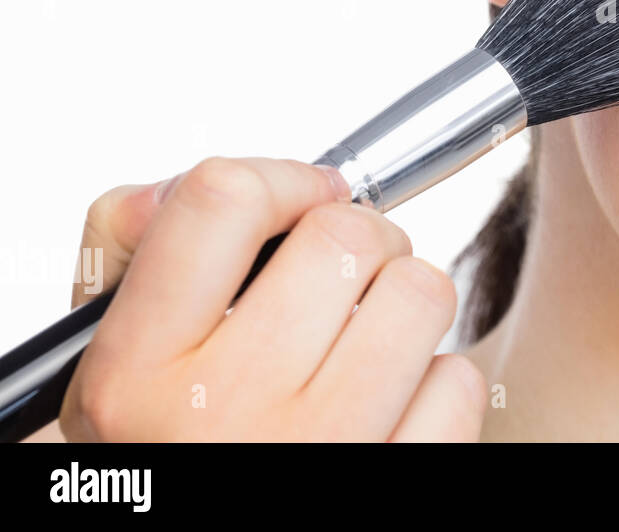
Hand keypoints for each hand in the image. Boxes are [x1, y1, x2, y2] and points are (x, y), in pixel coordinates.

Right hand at [59, 157, 486, 440]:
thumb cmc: (171, 441)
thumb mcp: (111, 357)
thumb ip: (135, 246)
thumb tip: (215, 183)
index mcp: (133, 375)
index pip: (222, 201)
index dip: (282, 178)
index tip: (304, 200)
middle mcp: (221, 419)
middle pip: (346, 236)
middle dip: (361, 238)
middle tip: (346, 274)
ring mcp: (316, 457)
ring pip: (420, 293)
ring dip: (406, 301)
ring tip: (371, 334)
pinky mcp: (390, 488)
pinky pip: (459, 382)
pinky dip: (437, 383)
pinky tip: (393, 406)